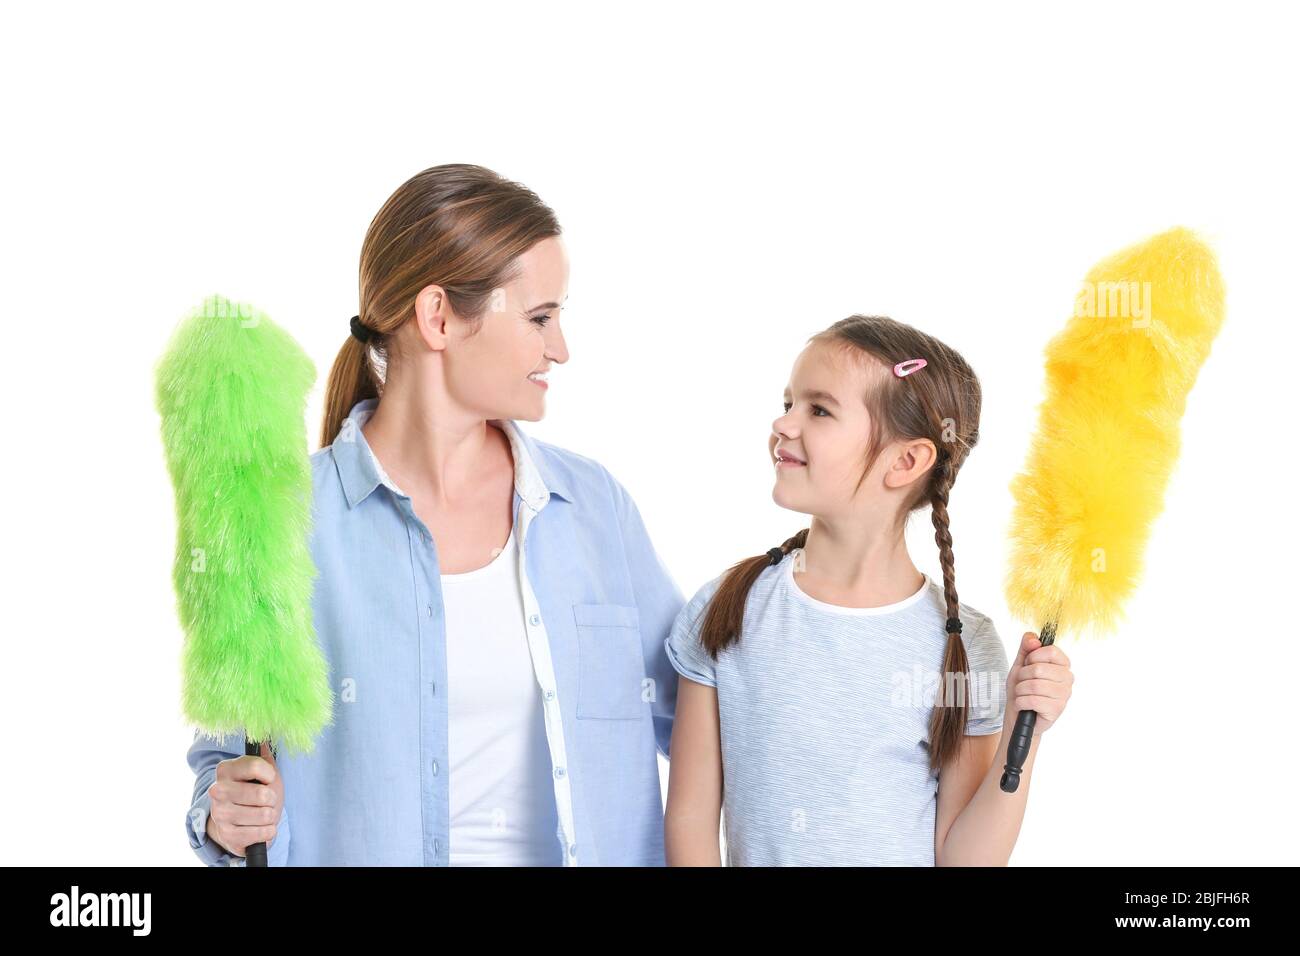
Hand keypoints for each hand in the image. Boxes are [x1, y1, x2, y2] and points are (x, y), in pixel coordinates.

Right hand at [205, 742, 283, 856]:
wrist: (239, 823)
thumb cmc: (256, 793)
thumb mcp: (263, 772)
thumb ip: (265, 756)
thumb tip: (264, 741)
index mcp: (225, 769)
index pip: (256, 766)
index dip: (270, 775)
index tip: (268, 780)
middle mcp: (217, 791)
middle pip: (262, 794)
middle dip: (272, 799)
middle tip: (267, 800)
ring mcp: (220, 814)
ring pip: (264, 814)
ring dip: (271, 816)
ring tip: (263, 814)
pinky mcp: (227, 835)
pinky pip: (263, 833)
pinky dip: (268, 831)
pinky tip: (260, 827)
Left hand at [1005, 632, 1072, 735]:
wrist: (1017, 714)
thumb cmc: (1021, 689)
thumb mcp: (1021, 665)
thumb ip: (1026, 648)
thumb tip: (1033, 637)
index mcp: (1062, 665)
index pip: (1051, 650)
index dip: (1033, 656)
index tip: (1028, 664)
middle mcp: (1067, 679)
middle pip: (1039, 669)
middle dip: (1022, 676)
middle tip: (1022, 683)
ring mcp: (1064, 695)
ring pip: (1034, 685)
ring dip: (1020, 690)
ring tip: (1022, 694)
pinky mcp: (1057, 710)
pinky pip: (1032, 700)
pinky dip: (1021, 702)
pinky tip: (1023, 705)